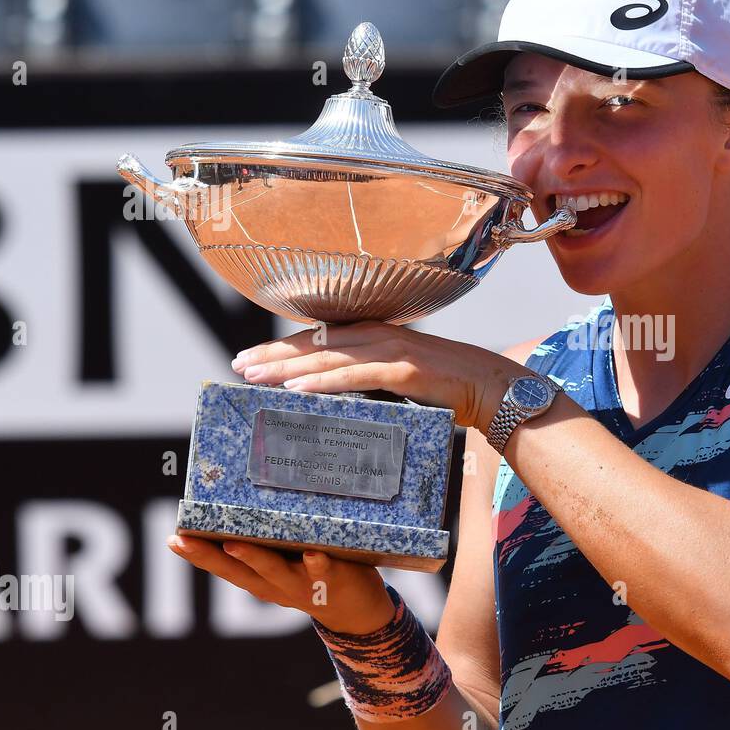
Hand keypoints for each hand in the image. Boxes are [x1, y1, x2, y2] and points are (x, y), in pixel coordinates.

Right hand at [166, 534, 396, 634]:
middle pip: (238, 571)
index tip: (173, 539)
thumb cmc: (315, 575)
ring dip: (255, 559)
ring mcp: (303, 584)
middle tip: (185, 541)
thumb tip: (247, 502)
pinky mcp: (333, 579)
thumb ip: (270, 540)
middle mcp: (276, 585)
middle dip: (210, 556)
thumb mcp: (287, 560)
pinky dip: (317, 564)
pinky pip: (324, 571)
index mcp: (260, 580)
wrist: (358, 612)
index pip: (222, 566)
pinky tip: (313, 554)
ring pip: (275, 571)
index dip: (197, 555)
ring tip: (236, 544)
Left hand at [230, 321, 516, 431]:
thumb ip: (372, 379)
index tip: (250, 357)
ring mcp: (390, 350)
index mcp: (376, 333)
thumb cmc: (450, 387)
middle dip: (272, 355)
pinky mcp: (402, 371)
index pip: (319, 337)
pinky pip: (353, 377)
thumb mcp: (403, 378)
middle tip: (237, 365)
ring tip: (253, 377)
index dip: (282, 347)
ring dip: (286, 367)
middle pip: (314, 343)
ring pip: (326, 357)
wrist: (492, 386)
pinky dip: (322, 382)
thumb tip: (341, 396)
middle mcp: (378, 335)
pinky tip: (296, 390)